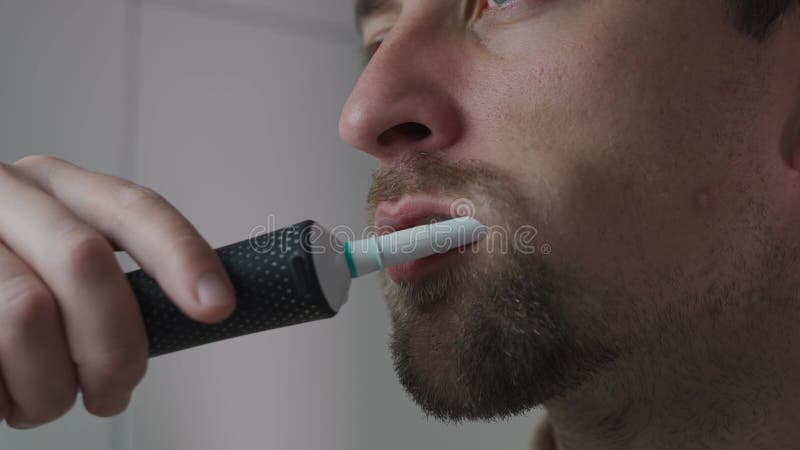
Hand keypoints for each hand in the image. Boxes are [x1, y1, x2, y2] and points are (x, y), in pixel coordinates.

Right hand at [0, 155, 235, 427]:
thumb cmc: (7, 288)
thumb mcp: (58, 261)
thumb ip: (112, 280)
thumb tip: (199, 310)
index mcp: (55, 186)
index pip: (134, 207)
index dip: (181, 255)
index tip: (217, 305)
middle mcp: (7, 196)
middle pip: (86, 261)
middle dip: (115, 344)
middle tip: (114, 392)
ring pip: (25, 315)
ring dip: (48, 385)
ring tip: (45, 400)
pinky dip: (2, 397)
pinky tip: (4, 392)